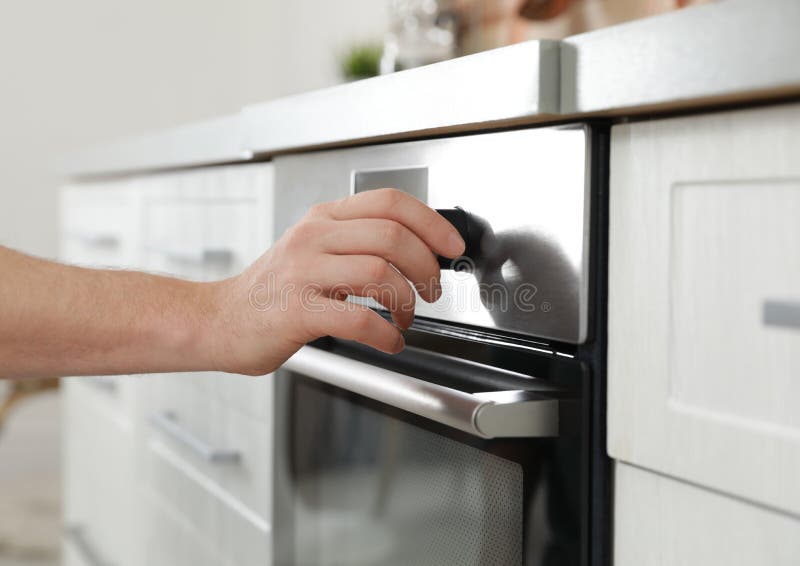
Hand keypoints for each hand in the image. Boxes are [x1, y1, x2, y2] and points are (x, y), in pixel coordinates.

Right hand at [205, 189, 465, 375]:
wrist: (220, 320)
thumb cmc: (273, 291)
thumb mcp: (314, 250)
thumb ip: (358, 243)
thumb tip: (418, 249)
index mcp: (323, 219)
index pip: (389, 202)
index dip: (431, 222)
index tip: (451, 246)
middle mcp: (313, 238)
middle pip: (392, 235)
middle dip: (426, 267)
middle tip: (431, 291)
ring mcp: (302, 273)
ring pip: (380, 271)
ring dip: (408, 301)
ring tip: (406, 317)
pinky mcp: (296, 312)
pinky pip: (358, 319)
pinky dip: (386, 334)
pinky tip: (389, 341)